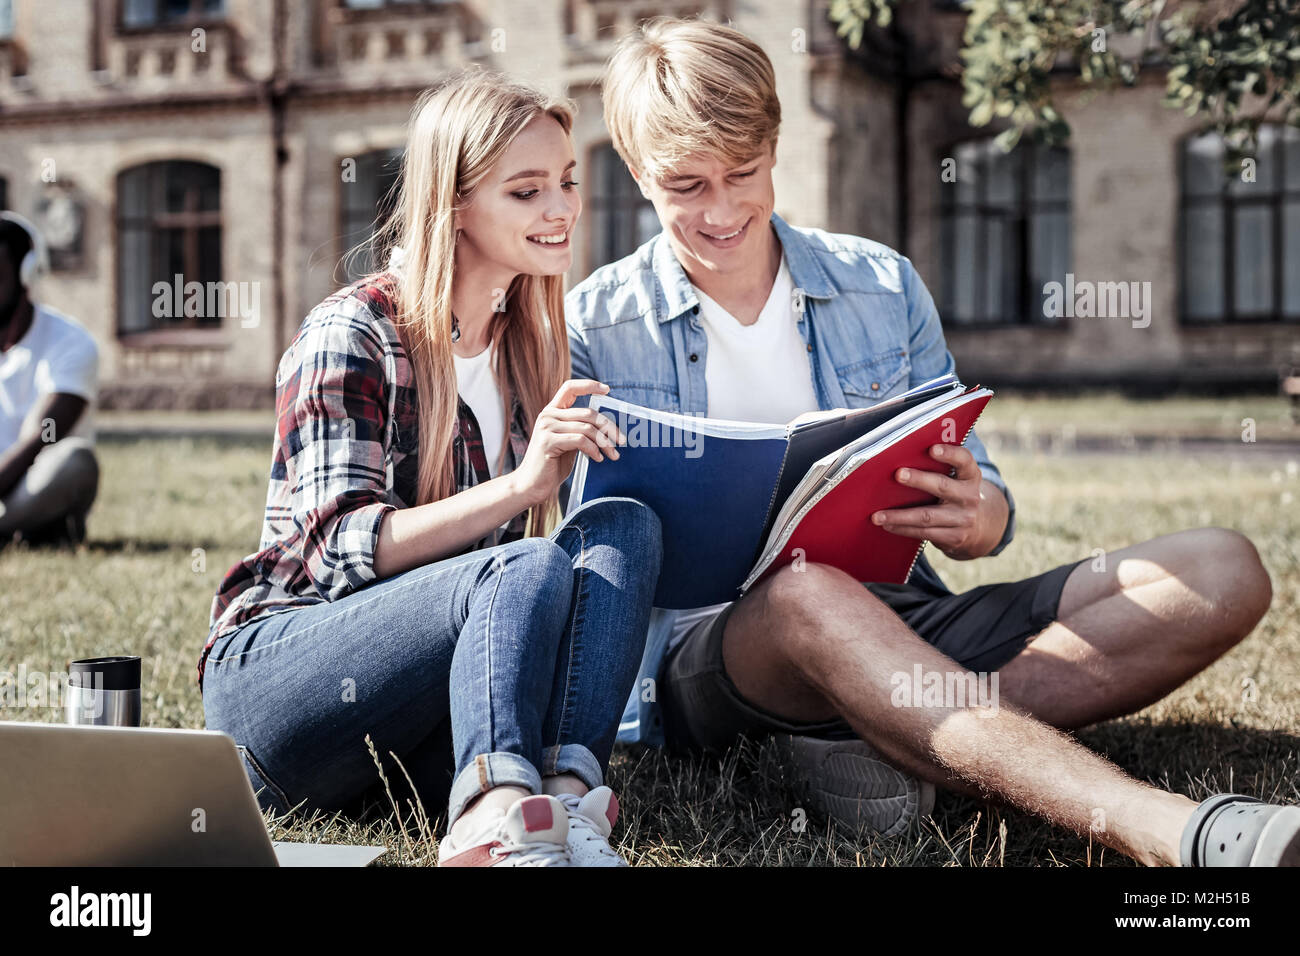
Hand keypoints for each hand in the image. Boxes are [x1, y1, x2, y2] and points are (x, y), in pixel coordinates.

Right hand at [510, 379, 625, 506]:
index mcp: (552, 411)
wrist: (531, 485)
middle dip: (609, 427)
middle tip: (622, 441)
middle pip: (588, 413)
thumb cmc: (552, 465)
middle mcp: (548, 415)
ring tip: (613, 454)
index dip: (589, 385)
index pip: (570, 388)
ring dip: (605, 442)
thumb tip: (606, 425)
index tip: (607, 390)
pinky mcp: (549, 441)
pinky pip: (580, 440)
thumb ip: (579, 429)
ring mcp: (547, 427)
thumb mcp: (568, 441)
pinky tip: (598, 459)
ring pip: (587, 428)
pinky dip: (594, 450)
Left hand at [870, 443, 987, 559]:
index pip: (964, 460)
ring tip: (877, 516)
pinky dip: (903, 529)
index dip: (950, 453)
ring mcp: (963, 519)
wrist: (978, 527)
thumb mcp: (956, 479)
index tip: (932, 448)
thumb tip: (899, 459)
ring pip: (927, 516)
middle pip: (942, 486)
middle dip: (919, 480)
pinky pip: (924, 533)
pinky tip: (887, 525)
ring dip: (899, 516)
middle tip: (898, 474)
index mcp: (970, 476)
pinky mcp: (954, 537)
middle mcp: (969, 496)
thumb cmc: (955, 494)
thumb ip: (938, 469)